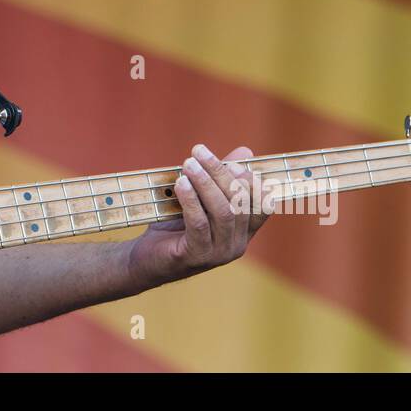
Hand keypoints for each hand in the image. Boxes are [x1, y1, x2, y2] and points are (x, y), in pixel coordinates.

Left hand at [125, 143, 268, 289]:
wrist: (147, 259)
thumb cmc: (175, 225)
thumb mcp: (200, 198)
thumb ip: (222, 177)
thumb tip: (246, 151)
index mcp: (243, 232)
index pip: (264, 206)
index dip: (255, 182)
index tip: (237, 161)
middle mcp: (237, 244)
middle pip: (240, 203)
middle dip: (220, 173)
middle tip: (199, 151)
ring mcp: (219, 253)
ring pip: (223, 212)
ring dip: (205, 183)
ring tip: (189, 163)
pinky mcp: (197, 256)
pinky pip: (199, 224)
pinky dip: (191, 200)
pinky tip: (181, 183)